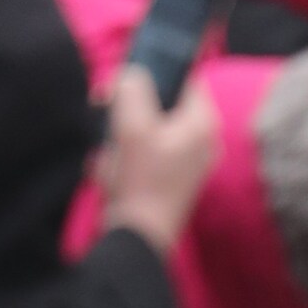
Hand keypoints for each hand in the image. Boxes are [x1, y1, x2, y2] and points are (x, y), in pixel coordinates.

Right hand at [96, 67, 217, 256]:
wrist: (139, 235)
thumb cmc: (139, 180)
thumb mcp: (131, 124)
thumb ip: (132, 88)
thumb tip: (132, 74)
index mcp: (203, 123)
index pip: (183, 78)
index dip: (153, 72)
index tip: (126, 78)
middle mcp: (203, 140)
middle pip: (162, 102)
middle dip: (128, 106)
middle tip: (105, 108)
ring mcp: (189, 160)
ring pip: (147, 127)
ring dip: (119, 134)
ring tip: (109, 152)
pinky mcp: (171, 177)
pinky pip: (142, 152)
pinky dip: (122, 156)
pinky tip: (110, 170)